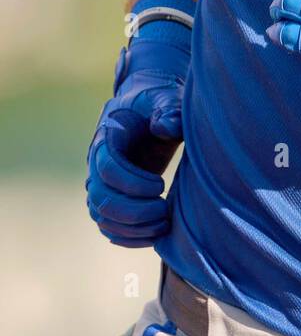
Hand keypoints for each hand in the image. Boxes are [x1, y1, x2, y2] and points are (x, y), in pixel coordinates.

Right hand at [86, 38, 188, 246]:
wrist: (149, 109)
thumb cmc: (159, 102)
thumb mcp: (166, 98)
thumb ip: (168, 110)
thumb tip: (165, 127)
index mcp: (107, 137)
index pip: (106, 168)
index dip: (132, 183)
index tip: (161, 186)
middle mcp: (97, 162)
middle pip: (100, 199)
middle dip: (134, 211)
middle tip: (165, 210)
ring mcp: (101, 182)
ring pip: (102, 216)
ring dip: (133, 228)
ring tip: (164, 223)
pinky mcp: (112, 196)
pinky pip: (109, 226)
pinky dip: (128, 237)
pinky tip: (154, 235)